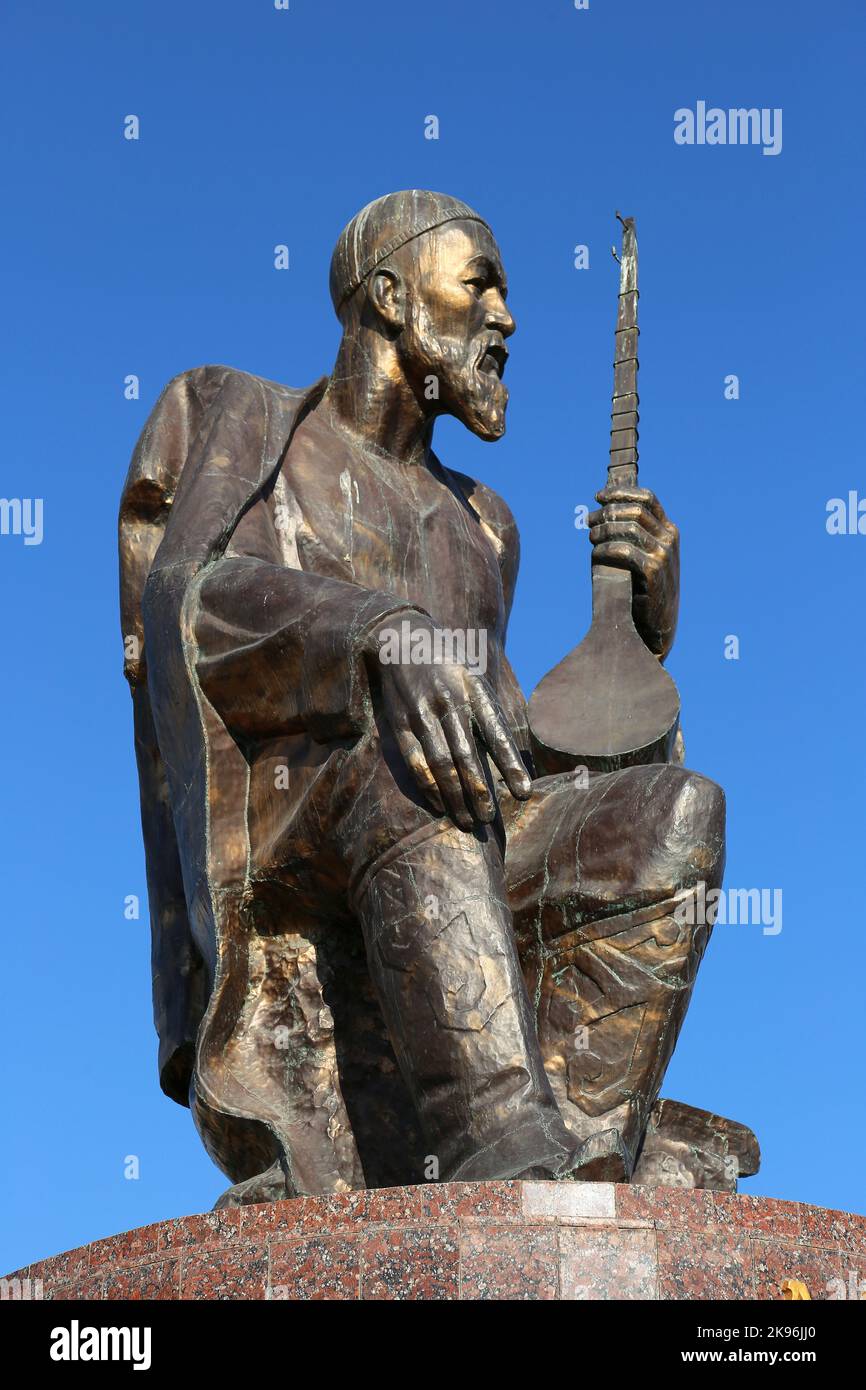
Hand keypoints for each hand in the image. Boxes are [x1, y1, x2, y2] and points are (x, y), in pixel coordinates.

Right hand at [368, 619, 531, 828]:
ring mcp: (420, 712)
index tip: (524, 794)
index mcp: (473, 688)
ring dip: (455, 797)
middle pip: (466, 755)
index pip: (496, 732)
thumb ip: (489, 711)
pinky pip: (415, 762)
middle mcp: (447, 700)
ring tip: (469, 821)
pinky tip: (440, 805)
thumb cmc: (448, 664)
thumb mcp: (475, 675)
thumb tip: (512, 757)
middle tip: (490, 819)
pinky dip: (429, 787)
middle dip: (479, 791)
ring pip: (441, 764)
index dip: (511, 765)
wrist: (402, 638)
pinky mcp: (399, 722)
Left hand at [588, 484, 679, 658]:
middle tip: (589, 521)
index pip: (647, 498)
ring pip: (628, 529)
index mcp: (669, 531)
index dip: (621, 493)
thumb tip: (602, 514)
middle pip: (634, 511)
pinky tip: (596, 554)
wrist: (658, 626)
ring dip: (604, 530)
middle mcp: (669, 539)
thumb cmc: (645, 590)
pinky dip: (606, 549)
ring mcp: (664, 555)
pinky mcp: (654, 572)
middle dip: (607, 512)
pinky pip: (625, 551)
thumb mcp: (645, 557)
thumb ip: (634, 536)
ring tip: (591, 537)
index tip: (599, 496)